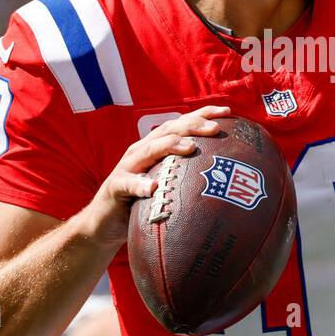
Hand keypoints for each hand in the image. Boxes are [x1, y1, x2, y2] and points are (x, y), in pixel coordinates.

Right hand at [80, 105, 230, 248]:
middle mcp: (142, 151)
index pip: (181, 125)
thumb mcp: (168, 187)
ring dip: (170, 146)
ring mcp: (127, 167)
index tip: (228, 111)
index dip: (203, 115)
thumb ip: (189, 180)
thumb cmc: (142, 204)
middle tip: (215, 128)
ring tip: (190, 147)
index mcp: (156, 147)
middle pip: (168, 131)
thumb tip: (230, 184)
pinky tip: (152, 187)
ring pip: (149, 150)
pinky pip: (127, 184)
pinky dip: (139, 184)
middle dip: (192, 126)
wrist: (104, 224)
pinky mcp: (115, 187)